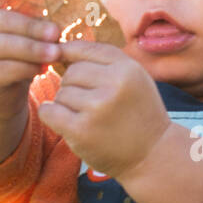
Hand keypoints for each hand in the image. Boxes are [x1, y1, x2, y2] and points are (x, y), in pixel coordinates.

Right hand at [0, 0, 62, 122]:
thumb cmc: (18, 57)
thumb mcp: (25, 36)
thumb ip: (35, 21)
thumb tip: (65, 9)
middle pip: (2, 21)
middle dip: (32, 26)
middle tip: (57, 33)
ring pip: (3, 45)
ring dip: (33, 49)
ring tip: (55, 53)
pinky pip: (4, 69)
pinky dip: (26, 68)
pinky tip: (41, 70)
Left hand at [37, 39, 170, 178]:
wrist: (153, 156)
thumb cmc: (139, 114)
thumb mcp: (134, 78)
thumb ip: (103, 60)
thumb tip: (59, 47)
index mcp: (127, 68)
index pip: (83, 49)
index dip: (73, 58)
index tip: (79, 76)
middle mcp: (114, 84)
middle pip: (71, 72)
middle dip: (74, 87)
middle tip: (90, 104)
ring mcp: (97, 107)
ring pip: (61, 93)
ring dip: (67, 105)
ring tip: (88, 117)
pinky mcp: (82, 130)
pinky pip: (49, 112)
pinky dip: (52, 116)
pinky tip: (65, 123)